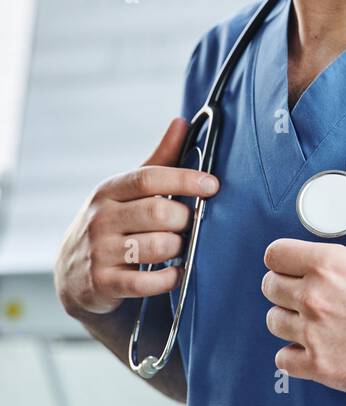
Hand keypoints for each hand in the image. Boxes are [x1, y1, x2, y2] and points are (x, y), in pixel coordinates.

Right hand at [53, 117, 219, 318]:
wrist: (73, 273)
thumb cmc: (113, 222)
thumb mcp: (129, 190)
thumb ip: (159, 159)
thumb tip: (181, 121)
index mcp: (109, 190)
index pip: (148, 178)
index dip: (184, 179)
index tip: (212, 185)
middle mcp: (101, 219)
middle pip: (158, 212)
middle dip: (184, 218)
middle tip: (189, 224)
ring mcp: (100, 252)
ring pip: (157, 246)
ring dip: (178, 248)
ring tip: (179, 247)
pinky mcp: (104, 283)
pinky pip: (147, 282)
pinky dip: (169, 278)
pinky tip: (175, 273)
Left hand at [261, 184, 345, 396]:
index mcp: (329, 264)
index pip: (275, 255)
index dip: (283, 256)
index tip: (291, 262)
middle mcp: (314, 298)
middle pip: (270, 286)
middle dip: (283, 284)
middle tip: (302, 289)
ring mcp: (314, 335)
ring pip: (273, 321)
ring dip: (287, 317)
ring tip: (308, 317)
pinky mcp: (320, 367)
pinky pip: (282, 359)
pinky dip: (293, 353)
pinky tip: (311, 346)